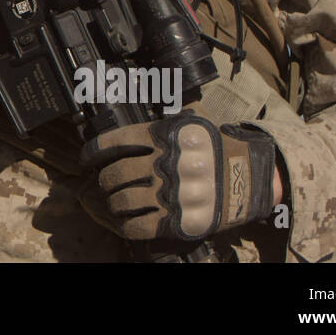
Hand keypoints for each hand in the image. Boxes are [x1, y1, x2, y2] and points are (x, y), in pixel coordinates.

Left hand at [79, 111, 276, 240]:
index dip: (93, 151)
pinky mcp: (180, 221)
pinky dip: (124, 226)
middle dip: (104, 180)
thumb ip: (158, 120)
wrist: (250, 179)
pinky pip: (138, 227)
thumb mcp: (189, 123)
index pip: (117, 141)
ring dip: (112, 203)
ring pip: (123, 201)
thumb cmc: (212, 148)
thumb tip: (126, 107)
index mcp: (167, 136)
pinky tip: (123, 221)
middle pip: (117, 173)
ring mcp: (173, 194)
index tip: (86, 159)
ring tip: (113, 201)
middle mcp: (168, 164)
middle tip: (104, 183)